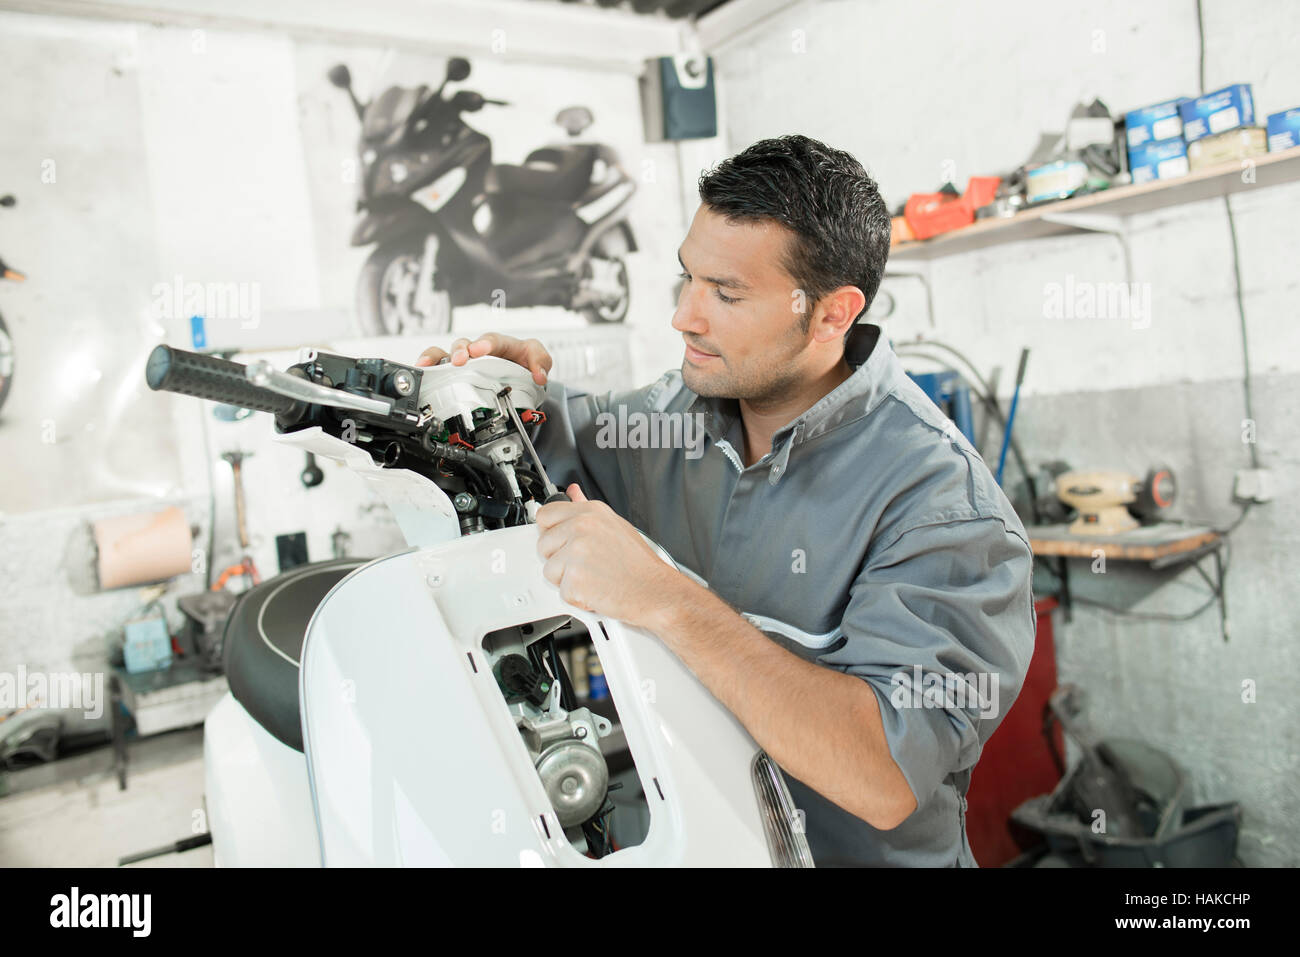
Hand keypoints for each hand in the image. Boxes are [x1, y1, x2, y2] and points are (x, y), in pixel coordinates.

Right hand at [414, 332, 551, 386]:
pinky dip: (425, 368)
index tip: (478, 350)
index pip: (492, 340)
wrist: (518, 382)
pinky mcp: (451, 375)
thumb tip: (538, 375)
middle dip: (460, 350)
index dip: (485, 343)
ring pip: (444, 353)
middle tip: (459, 359)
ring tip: (427, 364)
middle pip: (464, 344)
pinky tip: (420, 371)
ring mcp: (463, 363)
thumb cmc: (524, 366)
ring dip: (436, 357)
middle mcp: (477, 350)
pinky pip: (435, 368)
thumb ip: (541, 362)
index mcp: (500, 345)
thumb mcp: (539, 361)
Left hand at [535, 484, 681, 629]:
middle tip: (586, 564)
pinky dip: (577, 597)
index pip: (546, 514)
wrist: (655, 591)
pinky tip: (596, 589)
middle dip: (559, 559)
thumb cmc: (639, 564)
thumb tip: (573, 492)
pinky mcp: (575, 579)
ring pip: (549, 571)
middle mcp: (582, 528)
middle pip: (543, 545)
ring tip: (593, 577)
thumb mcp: (614, 525)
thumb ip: (586, 508)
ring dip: (567, 580)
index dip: (550, 531)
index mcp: (590, 512)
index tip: (559, 541)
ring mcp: (577, 552)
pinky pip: (561, 592)